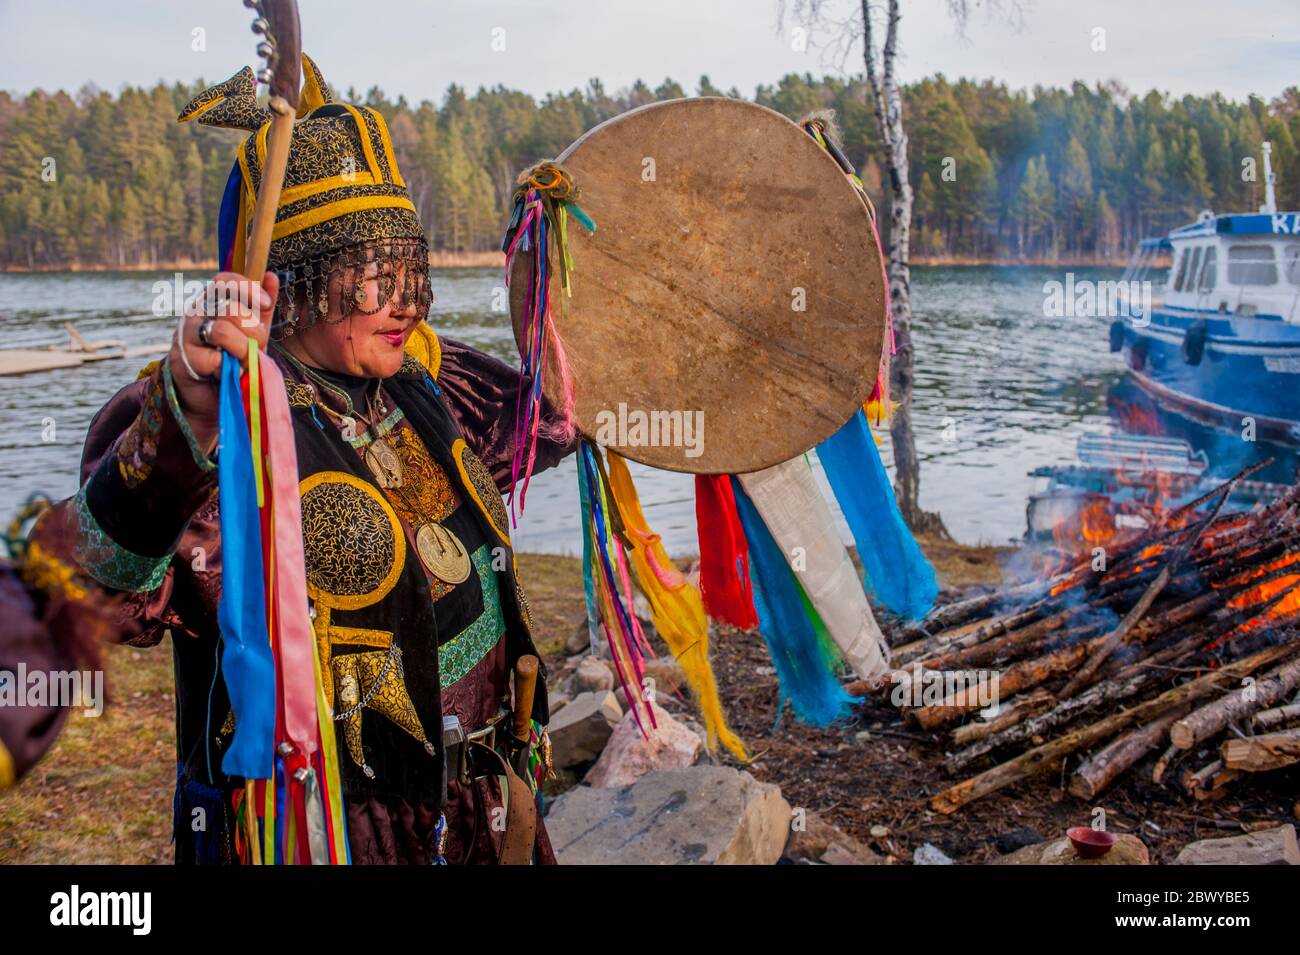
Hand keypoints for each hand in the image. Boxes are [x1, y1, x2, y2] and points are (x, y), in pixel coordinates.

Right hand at [169, 271, 278, 447]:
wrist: (211, 397)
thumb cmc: (232, 360)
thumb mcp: (253, 333)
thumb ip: (262, 308)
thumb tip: (270, 275)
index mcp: (212, 302)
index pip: (223, 281)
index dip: (247, 288)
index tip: (266, 303)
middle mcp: (196, 313)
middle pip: (230, 309)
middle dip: (253, 331)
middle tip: (258, 347)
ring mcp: (185, 335)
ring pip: (220, 331)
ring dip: (242, 350)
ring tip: (245, 363)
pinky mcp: (182, 360)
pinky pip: (212, 359)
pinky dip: (228, 370)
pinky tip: (227, 375)